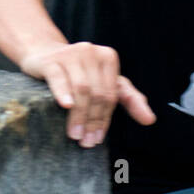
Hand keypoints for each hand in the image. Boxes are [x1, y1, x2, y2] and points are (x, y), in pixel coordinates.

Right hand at [19, 41, 156, 147]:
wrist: (43, 55)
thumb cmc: (78, 73)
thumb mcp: (105, 83)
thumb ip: (129, 99)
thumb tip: (150, 120)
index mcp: (108, 58)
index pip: (111, 94)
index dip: (105, 119)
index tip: (98, 139)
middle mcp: (92, 52)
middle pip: (97, 93)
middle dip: (93, 121)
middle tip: (86, 141)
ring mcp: (71, 54)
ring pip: (81, 89)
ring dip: (79, 115)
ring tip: (75, 135)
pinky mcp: (52, 60)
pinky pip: (59, 78)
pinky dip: (64, 92)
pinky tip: (66, 105)